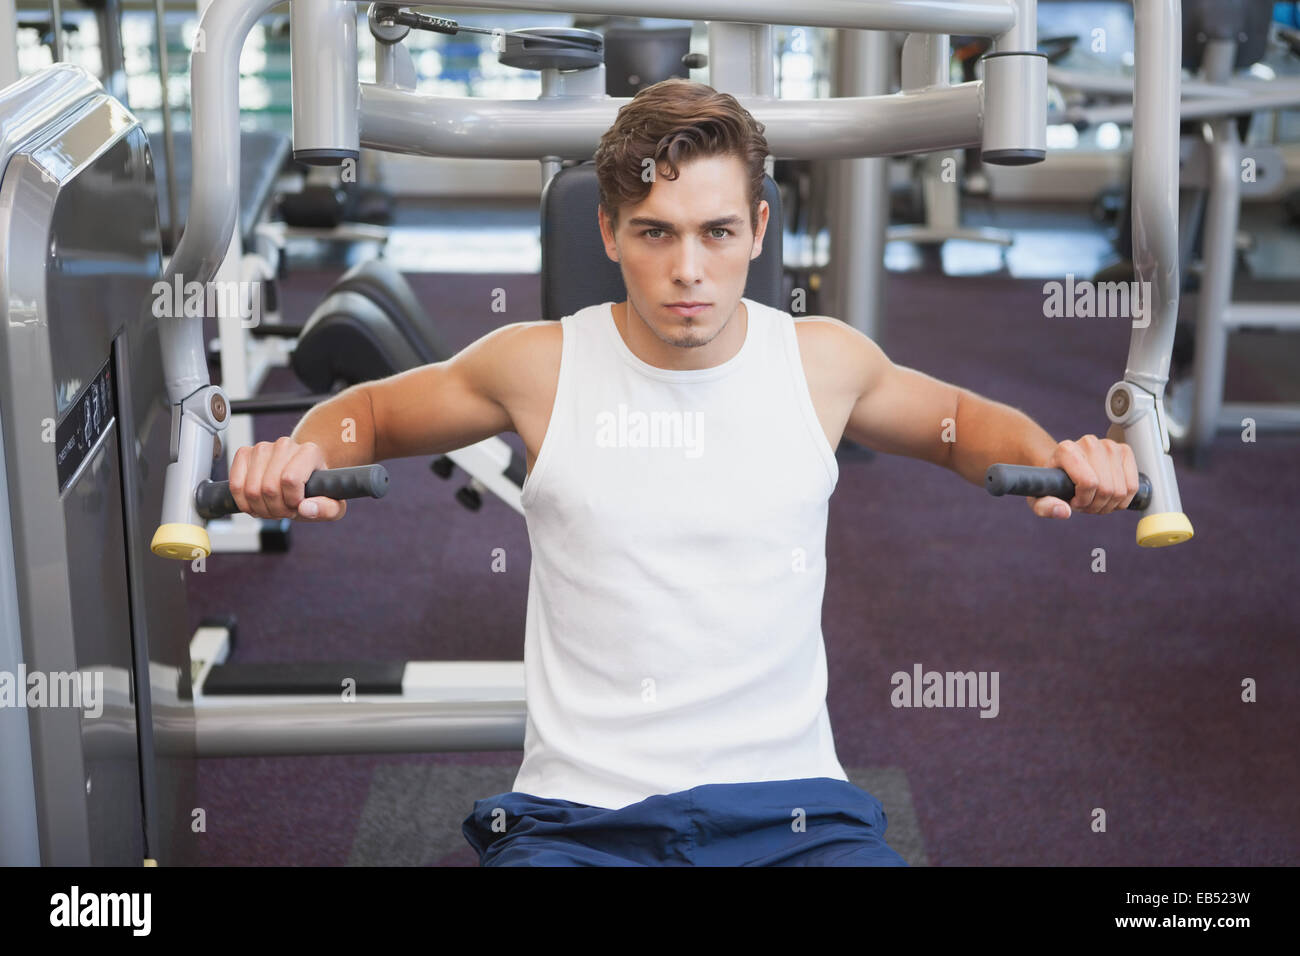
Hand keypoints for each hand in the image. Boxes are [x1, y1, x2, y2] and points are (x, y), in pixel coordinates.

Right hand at [228, 437, 346, 520]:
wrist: (300, 476)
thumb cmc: (315, 490)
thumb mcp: (332, 505)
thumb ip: (327, 509)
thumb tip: (306, 508)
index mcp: (310, 452)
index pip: (290, 479)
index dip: (291, 501)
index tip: (298, 505)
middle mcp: (285, 445)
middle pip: (269, 488)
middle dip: (276, 509)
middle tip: (284, 510)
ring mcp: (262, 448)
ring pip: (251, 489)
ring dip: (260, 508)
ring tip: (273, 507)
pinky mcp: (244, 453)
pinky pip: (235, 485)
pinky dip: (244, 502)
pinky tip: (257, 502)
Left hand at [1028, 434, 1138, 518]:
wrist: (1063, 467)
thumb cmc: (1052, 483)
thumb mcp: (1040, 497)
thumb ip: (1045, 506)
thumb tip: (1064, 512)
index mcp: (1066, 449)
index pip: (1089, 483)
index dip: (1083, 501)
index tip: (1073, 502)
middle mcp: (1089, 443)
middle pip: (1107, 489)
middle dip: (1096, 505)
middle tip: (1085, 504)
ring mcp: (1109, 445)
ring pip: (1121, 490)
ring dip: (1109, 504)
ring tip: (1094, 500)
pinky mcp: (1125, 451)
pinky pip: (1133, 486)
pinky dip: (1122, 500)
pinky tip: (1108, 497)